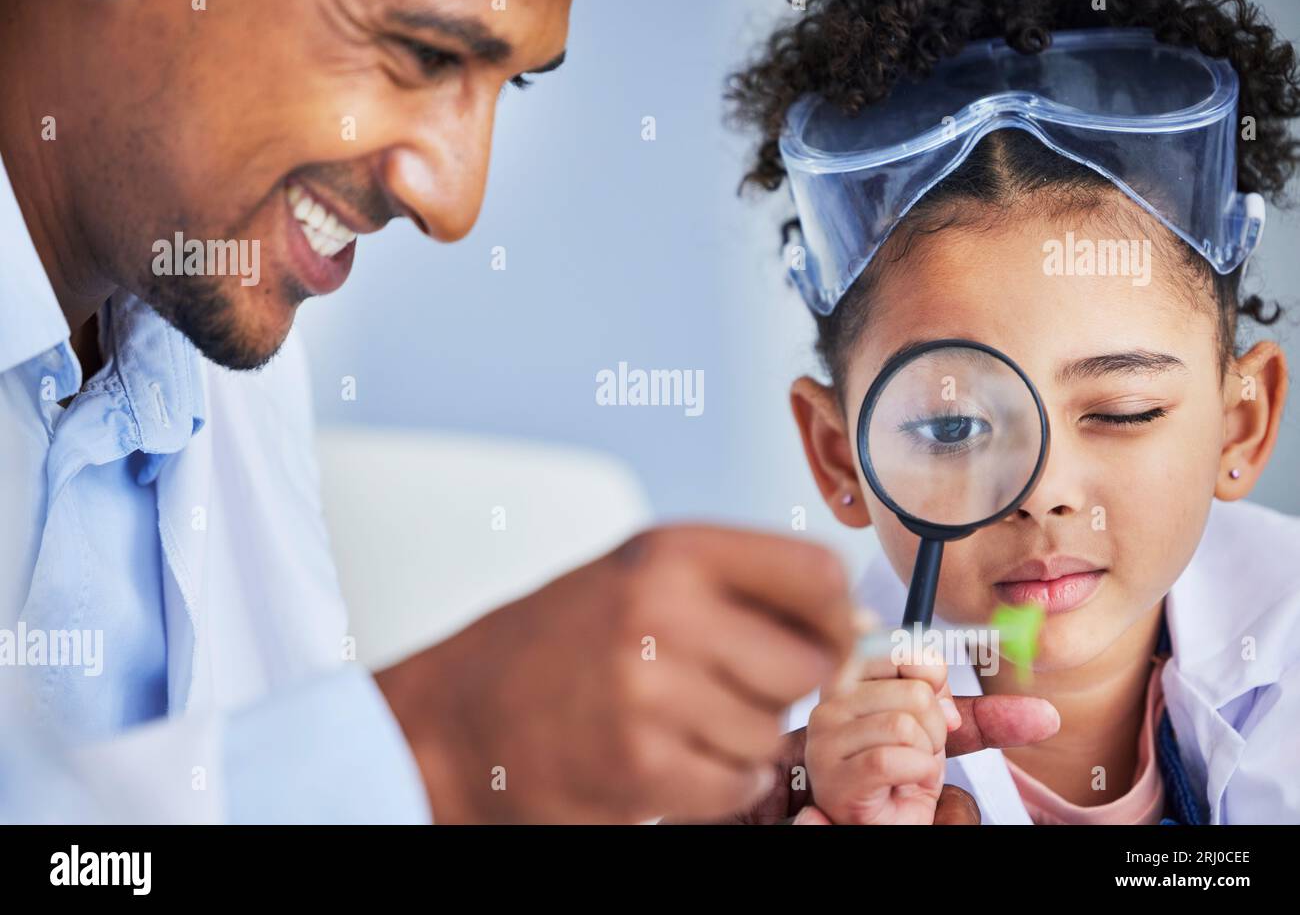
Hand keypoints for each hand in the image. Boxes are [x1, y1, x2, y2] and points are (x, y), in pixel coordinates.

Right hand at [374, 525, 854, 822]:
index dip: (837, 616)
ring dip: (744, 740)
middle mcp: (663, 612)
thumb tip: (847, 626)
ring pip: (775, 732)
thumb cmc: (551, 645)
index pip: (814, 574)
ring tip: (680, 723)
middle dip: (784, 686)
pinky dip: (719, 785)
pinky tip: (671, 760)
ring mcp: (651, 693)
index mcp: (669, 553)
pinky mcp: (642, 767)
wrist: (456, 717)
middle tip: (729, 686)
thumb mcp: (636, 578)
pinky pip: (740, 785)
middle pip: (808, 663)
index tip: (829, 638)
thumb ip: (734, 589)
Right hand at [732, 692, 1059, 823]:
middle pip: (914, 691)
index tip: (933, 710)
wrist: (881, 821)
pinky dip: (916, 773)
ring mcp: (826, 743)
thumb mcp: (944, 734)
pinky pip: (894, 758)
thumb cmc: (901, 776)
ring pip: (905, 725)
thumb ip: (983, 715)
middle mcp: (829, 704)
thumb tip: (1044, 715)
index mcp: (849, 679)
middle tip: (918, 750)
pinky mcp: (837, 780)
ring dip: (925, 755)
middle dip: (935, 728)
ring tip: (909, 769)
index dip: (933, 680)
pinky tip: (905, 783)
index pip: (902, 649)